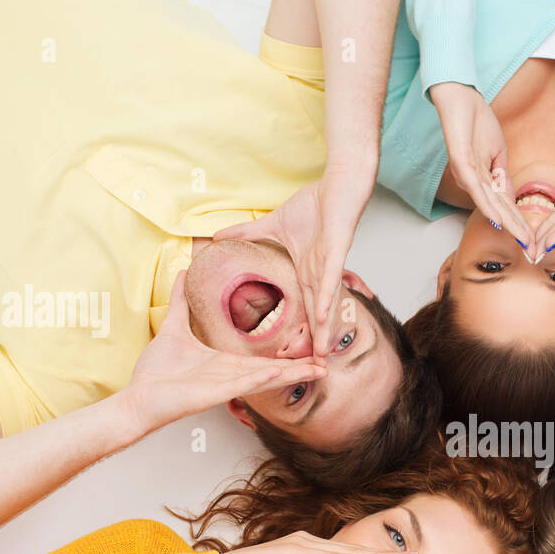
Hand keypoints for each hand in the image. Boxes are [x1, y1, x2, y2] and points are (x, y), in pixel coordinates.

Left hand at [119, 271, 325, 435]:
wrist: (138, 397)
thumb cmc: (155, 372)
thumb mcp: (173, 327)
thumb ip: (181, 301)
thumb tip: (181, 272)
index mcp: (225, 365)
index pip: (263, 362)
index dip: (288, 358)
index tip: (308, 353)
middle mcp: (229, 378)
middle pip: (273, 372)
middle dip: (300, 369)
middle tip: (326, 366)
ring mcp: (223, 387)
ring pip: (264, 379)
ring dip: (290, 374)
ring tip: (316, 370)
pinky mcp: (213, 395)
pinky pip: (241, 385)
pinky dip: (261, 379)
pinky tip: (279, 372)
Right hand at [213, 164, 374, 357]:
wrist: (338, 184)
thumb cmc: (314, 204)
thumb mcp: (273, 224)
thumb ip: (247, 233)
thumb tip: (216, 237)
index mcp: (307, 271)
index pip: (305, 307)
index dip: (304, 331)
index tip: (300, 355)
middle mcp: (320, 274)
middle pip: (318, 314)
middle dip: (317, 341)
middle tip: (315, 369)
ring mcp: (329, 264)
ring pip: (326, 302)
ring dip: (324, 328)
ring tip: (322, 355)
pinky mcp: (336, 249)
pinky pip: (329, 277)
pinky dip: (325, 295)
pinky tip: (322, 315)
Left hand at [428, 82, 531, 250]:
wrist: (460, 99)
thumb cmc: (476, 123)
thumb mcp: (498, 154)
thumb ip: (503, 178)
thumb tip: (512, 200)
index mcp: (484, 182)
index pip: (506, 208)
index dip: (521, 225)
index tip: (535, 242)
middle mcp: (474, 184)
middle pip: (500, 212)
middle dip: (518, 231)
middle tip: (533, 251)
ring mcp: (467, 175)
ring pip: (490, 205)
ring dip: (508, 223)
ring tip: (523, 239)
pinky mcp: (461, 163)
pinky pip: (476, 189)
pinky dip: (487, 205)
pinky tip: (497, 219)